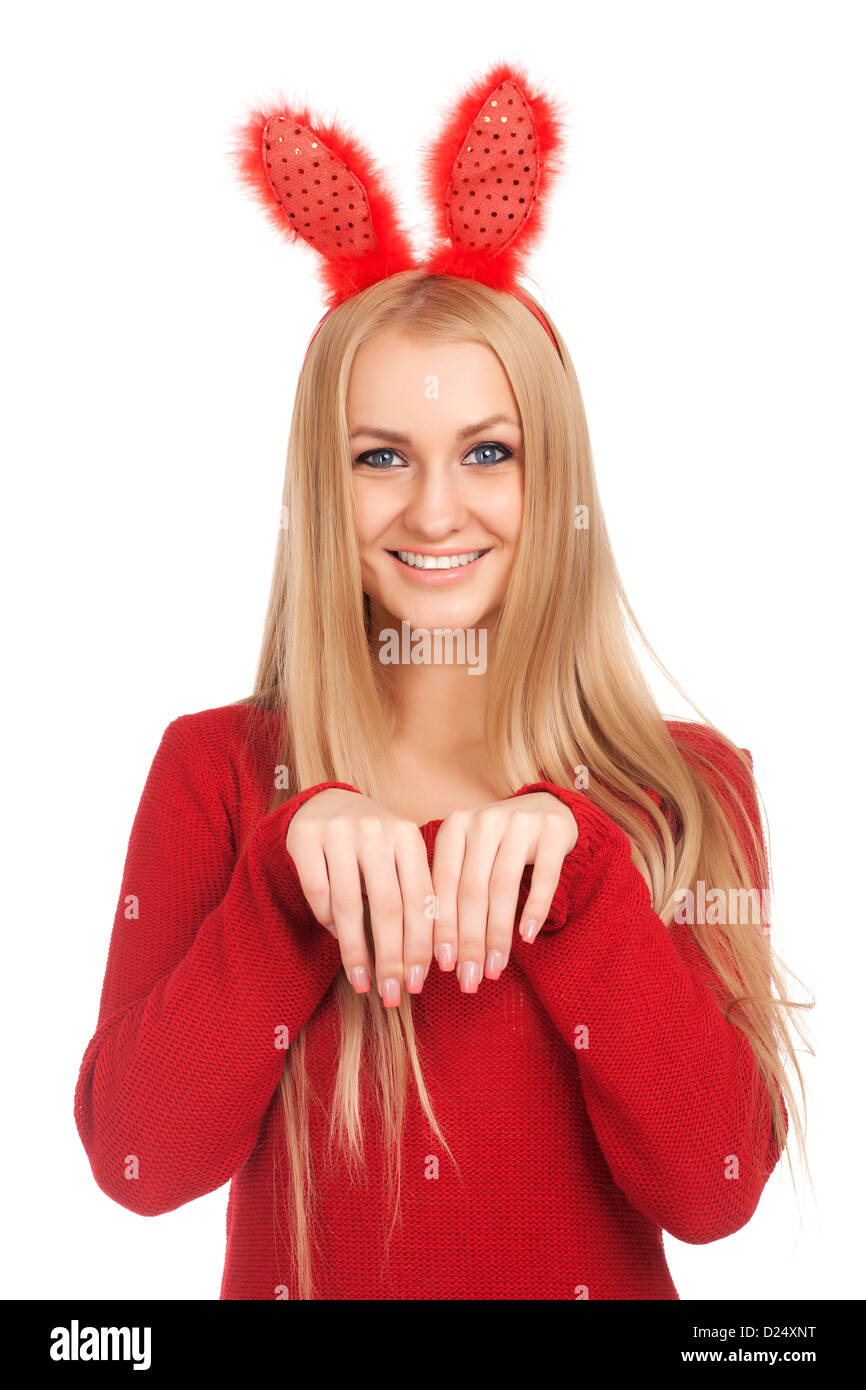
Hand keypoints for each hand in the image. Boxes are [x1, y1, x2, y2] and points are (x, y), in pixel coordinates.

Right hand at [285, 788, 434, 1006]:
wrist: (326, 806)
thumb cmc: (372, 847)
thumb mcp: (399, 860)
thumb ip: (413, 897)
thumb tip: (424, 964)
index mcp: (408, 836)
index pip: (420, 900)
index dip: (420, 945)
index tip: (417, 983)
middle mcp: (377, 829)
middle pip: (388, 907)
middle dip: (391, 957)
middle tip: (392, 994)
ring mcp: (340, 831)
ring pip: (349, 906)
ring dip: (356, 952)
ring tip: (362, 982)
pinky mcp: (306, 837)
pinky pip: (318, 894)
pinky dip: (327, 921)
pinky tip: (335, 936)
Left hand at [431, 793, 577, 992]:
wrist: (545, 809)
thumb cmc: (497, 845)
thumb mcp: (468, 857)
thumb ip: (452, 890)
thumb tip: (436, 954)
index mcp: (454, 827)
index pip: (444, 885)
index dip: (443, 928)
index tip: (442, 966)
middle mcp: (484, 821)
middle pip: (471, 891)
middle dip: (469, 941)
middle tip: (469, 978)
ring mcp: (519, 822)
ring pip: (503, 888)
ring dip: (497, 935)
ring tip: (495, 968)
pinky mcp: (552, 831)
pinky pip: (545, 877)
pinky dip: (534, 910)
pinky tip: (526, 937)